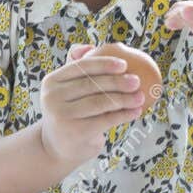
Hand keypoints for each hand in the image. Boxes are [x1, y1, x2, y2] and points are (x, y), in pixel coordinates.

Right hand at [39, 43, 145, 168]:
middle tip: (137, 81)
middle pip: (91, 85)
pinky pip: (105, 120)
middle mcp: (52, 97)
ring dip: (125, 99)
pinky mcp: (75, 132)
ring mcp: (63, 115)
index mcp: (51, 81)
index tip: (124, 64)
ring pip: (100, 103)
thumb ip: (76, 66)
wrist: (57, 146)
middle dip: (118, 81)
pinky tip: (136, 111)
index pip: (80, 67)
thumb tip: (89, 46)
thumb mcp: (66, 89)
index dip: (104, 64)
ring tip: (140, 97)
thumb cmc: (69, 111)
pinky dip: (123, 115)